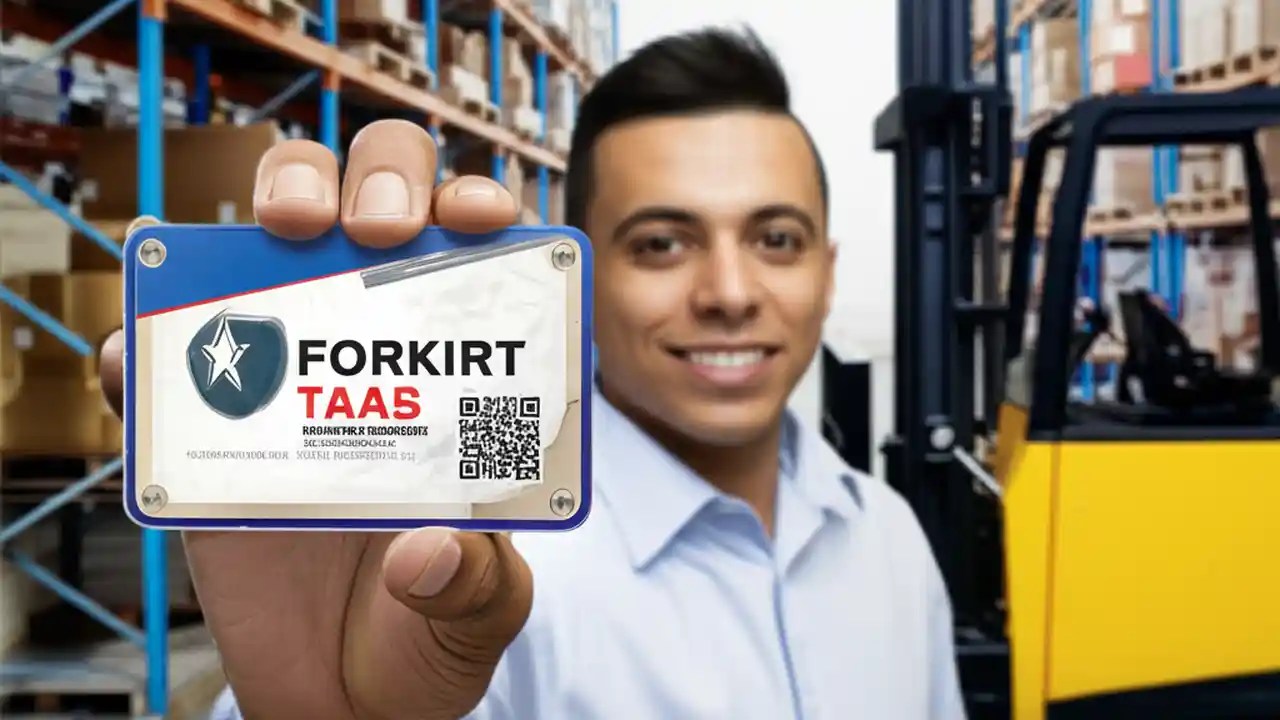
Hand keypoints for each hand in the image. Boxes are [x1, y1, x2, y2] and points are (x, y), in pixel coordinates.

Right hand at [98, 120, 532, 719]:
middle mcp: (378, 355)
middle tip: (372, 226)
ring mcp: (291, 382)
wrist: (344, 697)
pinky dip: (144, 349)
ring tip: (278, 232)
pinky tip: (143, 354)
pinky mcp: (212, 433)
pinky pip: (165, 369)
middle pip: (377, 211)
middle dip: (379, 180)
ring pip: (273, 249)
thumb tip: (425, 549)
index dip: (477, 211)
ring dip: (275, 202)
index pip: (478, 259)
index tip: (476, 220)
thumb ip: (478, 583)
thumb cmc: (430, 632)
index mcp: (460, 382)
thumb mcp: (483, 611)